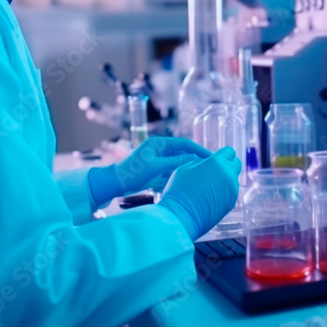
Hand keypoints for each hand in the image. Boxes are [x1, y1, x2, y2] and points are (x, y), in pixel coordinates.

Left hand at [87, 137, 209, 207]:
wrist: (115, 183)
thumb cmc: (132, 172)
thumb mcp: (156, 166)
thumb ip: (175, 162)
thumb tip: (194, 159)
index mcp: (160, 143)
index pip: (185, 144)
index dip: (199, 150)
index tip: (211, 157)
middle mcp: (160, 149)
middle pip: (184, 152)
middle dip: (196, 159)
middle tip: (211, 167)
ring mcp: (159, 159)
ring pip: (179, 162)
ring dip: (189, 168)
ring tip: (203, 175)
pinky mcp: (157, 170)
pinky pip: (173, 170)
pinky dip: (181, 174)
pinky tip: (189, 181)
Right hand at [157, 147, 241, 240]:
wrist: (180, 216)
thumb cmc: (179, 190)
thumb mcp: (186, 168)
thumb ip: (201, 162)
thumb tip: (207, 161)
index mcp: (217, 162)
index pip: (229, 152)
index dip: (222, 155)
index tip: (214, 160)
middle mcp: (228, 175)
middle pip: (236, 164)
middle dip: (227, 165)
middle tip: (214, 171)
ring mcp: (232, 190)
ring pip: (232, 180)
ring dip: (224, 180)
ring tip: (207, 188)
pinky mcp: (231, 203)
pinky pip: (230, 193)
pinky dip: (223, 192)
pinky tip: (209, 198)